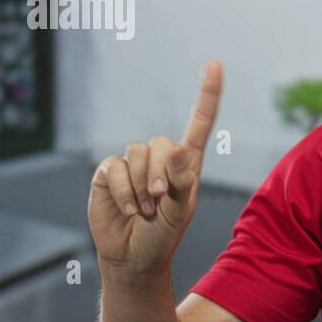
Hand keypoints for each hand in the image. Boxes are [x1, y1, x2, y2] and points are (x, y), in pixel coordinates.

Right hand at [88, 59, 222, 277]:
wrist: (134, 257)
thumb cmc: (163, 235)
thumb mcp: (180, 211)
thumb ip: (182, 181)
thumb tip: (179, 149)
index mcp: (187, 165)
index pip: (199, 123)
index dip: (206, 94)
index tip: (214, 64)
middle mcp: (160, 159)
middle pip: (160, 143)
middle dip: (160, 174)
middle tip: (159, 201)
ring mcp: (132, 165)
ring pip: (136, 154)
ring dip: (140, 186)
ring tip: (145, 210)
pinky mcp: (107, 173)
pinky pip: (113, 167)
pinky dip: (122, 190)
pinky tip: (128, 209)